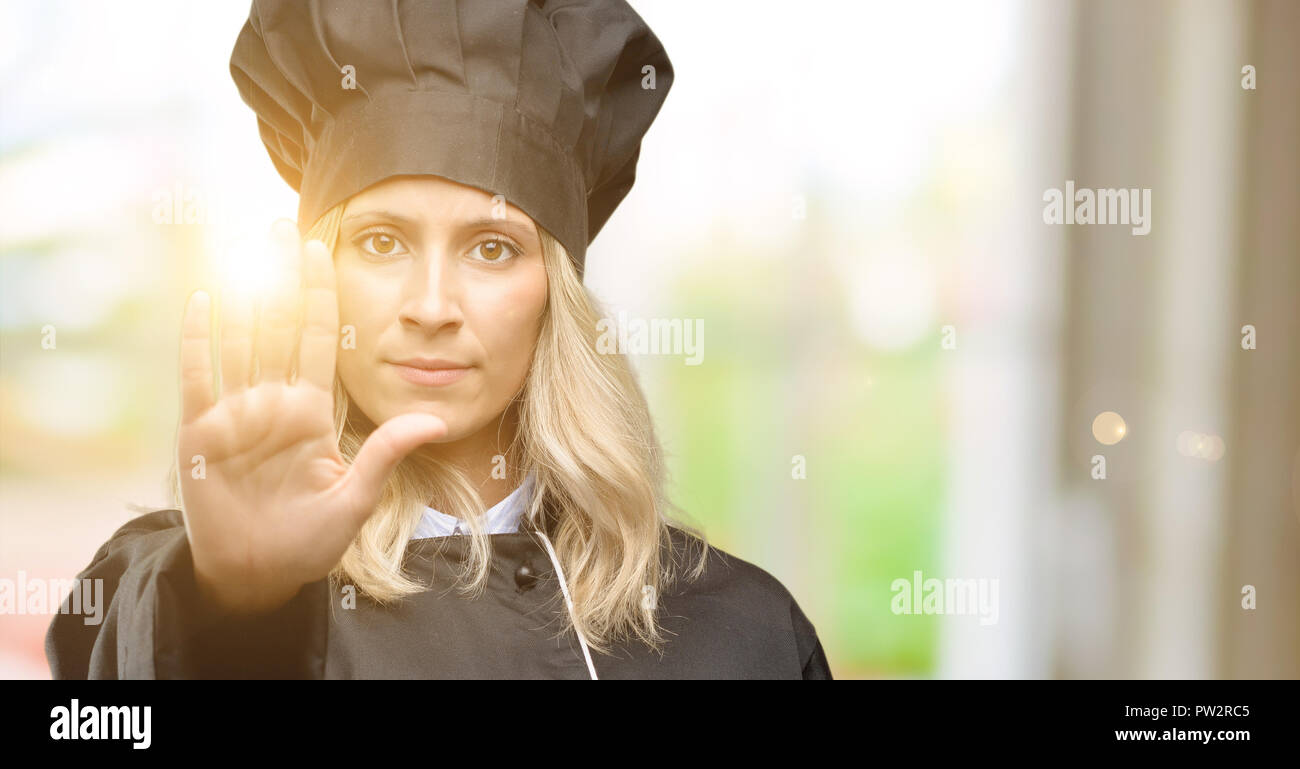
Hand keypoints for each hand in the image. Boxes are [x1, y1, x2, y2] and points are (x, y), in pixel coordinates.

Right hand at [176, 221, 445, 614]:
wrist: (257, 575)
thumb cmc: (308, 541)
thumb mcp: (355, 499)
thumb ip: (387, 456)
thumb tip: (437, 419)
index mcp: (312, 412)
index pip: (317, 339)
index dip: (319, 295)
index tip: (323, 250)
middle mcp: (274, 403)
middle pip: (276, 326)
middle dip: (279, 277)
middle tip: (281, 226)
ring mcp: (236, 413)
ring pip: (239, 340)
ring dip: (242, 294)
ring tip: (244, 246)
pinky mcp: (201, 432)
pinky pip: (199, 375)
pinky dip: (198, 338)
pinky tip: (202, 299)